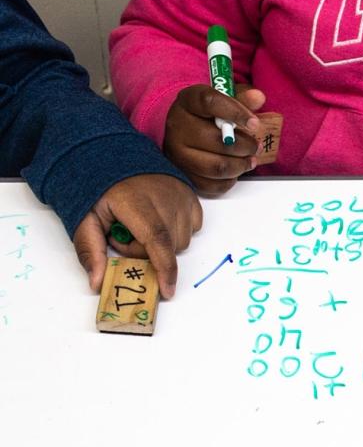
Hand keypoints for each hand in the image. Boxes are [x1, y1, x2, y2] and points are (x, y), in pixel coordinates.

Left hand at [73, 173, 200, 298]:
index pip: (157, 240)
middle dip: (145, 251)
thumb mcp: (85, 218)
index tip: (167, 291)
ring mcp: (181, 195)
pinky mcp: (192, 196)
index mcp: (135, 201)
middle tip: (123, 234)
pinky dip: (176, 231)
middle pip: (167, 246)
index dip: (164, 268)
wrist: (115, 155)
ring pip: (181, 240)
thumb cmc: (100, 188)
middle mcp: (165, 197)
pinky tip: (158, 218)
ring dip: (161, 242)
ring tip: (140, 224)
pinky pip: (192, 228)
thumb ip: (90, 250)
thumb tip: (98, 284)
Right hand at [163, 82, 269, 194]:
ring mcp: (177, 152)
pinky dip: (230, 180)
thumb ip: (242, 99)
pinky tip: (235, 170)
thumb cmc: (208, 116)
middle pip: (216, 140)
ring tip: (250, 160)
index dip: (236, 112)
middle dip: (245, 146)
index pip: (210, 102)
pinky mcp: (182, 174)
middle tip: (256, 146)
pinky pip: (212, 185)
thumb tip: (258, 97)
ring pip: (216, 167)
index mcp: (188, 101)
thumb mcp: (224, 101)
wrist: (185, 131)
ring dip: (241, 165)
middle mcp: (177, 125)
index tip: (255, 124)